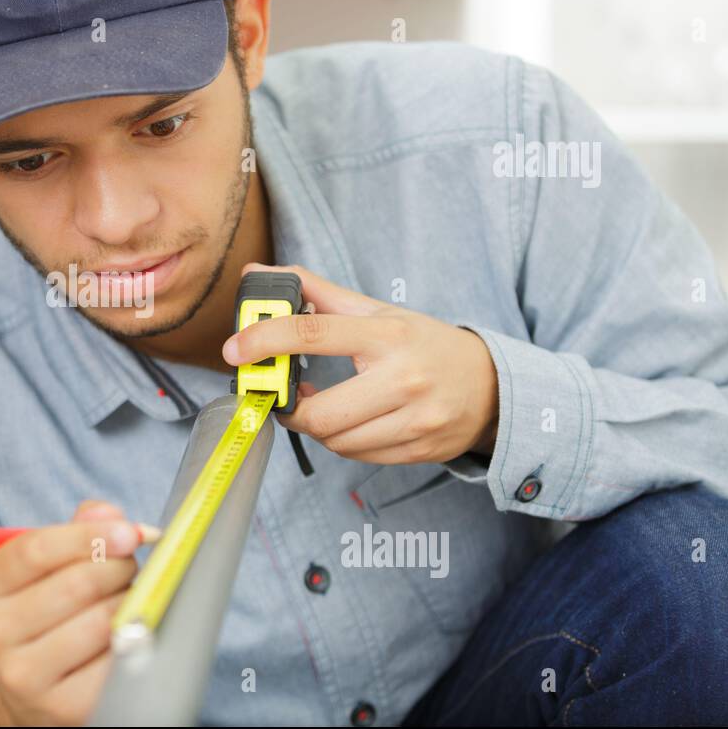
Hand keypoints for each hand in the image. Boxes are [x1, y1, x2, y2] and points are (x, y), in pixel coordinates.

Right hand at [0, 500, 139, 725]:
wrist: (39, 692)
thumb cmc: (54, 614)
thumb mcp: (53, 567)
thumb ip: (79, 531)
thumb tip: (110, 513)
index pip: (35, 550)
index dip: (89, 536)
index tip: (129, 532)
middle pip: (75, 585)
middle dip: (118, 569)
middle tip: (130, 568)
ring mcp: (25, 674)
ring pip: (100, 622)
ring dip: (129, 604)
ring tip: (127, 600)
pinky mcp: (61, 705)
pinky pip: (115, 660)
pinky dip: (131, 640)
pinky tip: (126, 635)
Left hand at [222, 263, 498, 464]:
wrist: (491, 385)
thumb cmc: (425, 344)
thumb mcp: (377, 311)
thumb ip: (318, 293)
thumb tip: (261, 272)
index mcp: (386, 336)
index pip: (313, 333)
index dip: (265, 341)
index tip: (235, 350)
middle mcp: (403, 379)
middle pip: (320, 412)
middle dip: (290, 408)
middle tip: (286, 394)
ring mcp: (415, 419)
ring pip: (335, 440)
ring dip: (316, 426)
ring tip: (323, 405)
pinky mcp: (420, 449)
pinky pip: (358, 456)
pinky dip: (342, 441)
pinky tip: (350, 422)